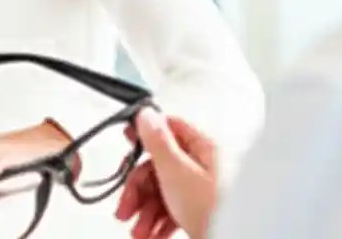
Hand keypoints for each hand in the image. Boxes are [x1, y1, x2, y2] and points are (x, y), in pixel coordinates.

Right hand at [115, 108, 217, 238]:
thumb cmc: (214, 209)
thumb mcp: (177, 171)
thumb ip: (158, 142)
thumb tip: (146, 114)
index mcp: (203, 148)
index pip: (169, 129)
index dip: (145, 135)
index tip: (128, 143)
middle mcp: (204, 166)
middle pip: (160, 166)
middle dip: (138, 189)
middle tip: (126, 208)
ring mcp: (203, 190)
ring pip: (163, 191)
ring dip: (145, 211)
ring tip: (139, 232)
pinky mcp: (201, 212)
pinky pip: (173, 209)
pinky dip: (158, 222)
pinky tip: (152, 235)